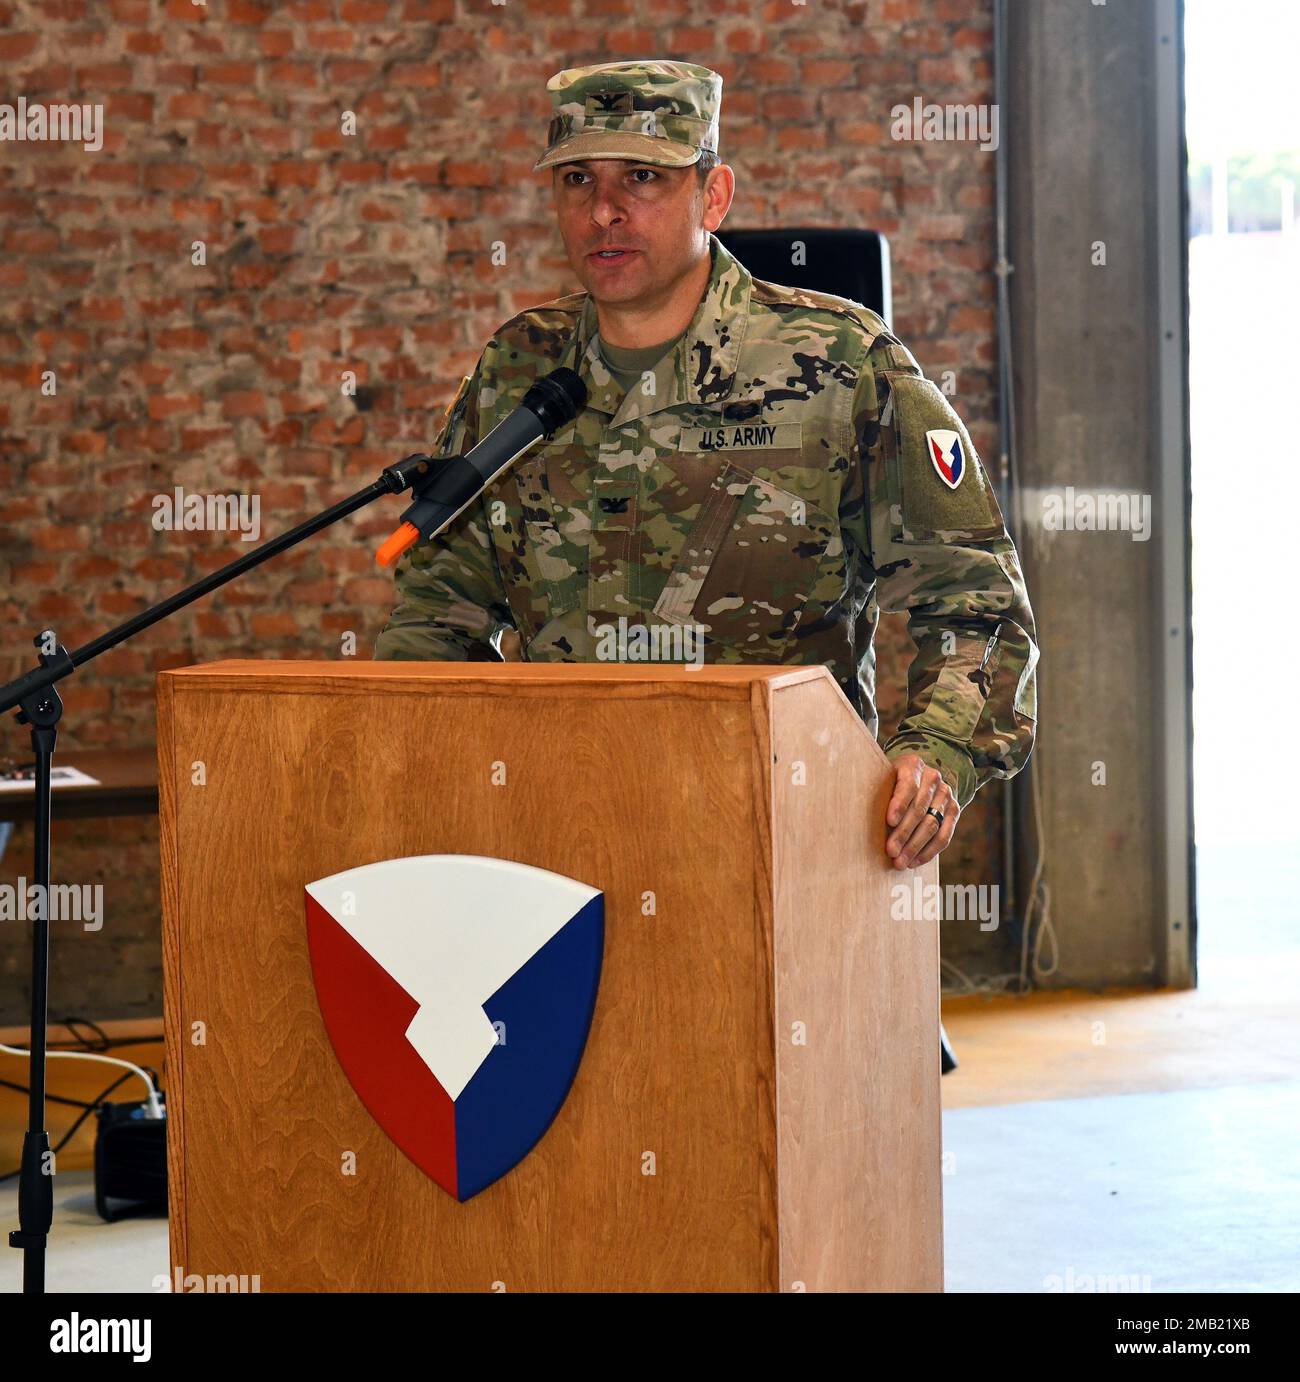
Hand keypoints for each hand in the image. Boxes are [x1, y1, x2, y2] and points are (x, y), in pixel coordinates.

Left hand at [885, 752, 958, 868]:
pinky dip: (929, 851)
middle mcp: (932, 778)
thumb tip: (861, 821)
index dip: (899, 805)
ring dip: (915, 846)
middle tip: (891, 851)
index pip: (908, 786)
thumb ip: (878, 794)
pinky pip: (944, 835)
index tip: (889, 821)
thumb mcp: (882, 780)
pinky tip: (915, 861)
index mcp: (912, 765)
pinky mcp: (954, 810)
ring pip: (932, 824)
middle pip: (919, 809)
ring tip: (900, 862)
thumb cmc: (890, 783)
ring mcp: (945, 794)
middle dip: (904, 833)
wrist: (918, 779)